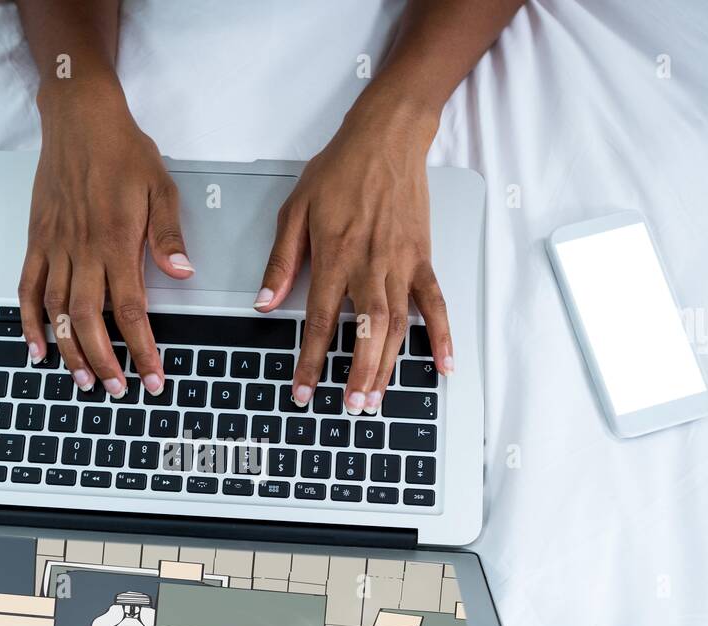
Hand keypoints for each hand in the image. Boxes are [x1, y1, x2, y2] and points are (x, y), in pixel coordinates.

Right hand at [18, 87, 192, 395]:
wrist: (79, 119)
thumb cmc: (123, 151)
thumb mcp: (161, 187)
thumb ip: (168, 235)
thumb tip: (183, 273)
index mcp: (118, 242)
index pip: (132, 310)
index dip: (142, 349)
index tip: (152, 377)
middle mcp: (84, 250)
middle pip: (90, 320)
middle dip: (104, 361)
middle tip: (117, 390)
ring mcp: (56, 247)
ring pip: (57, 311)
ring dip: (69, 350)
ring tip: (83, 379)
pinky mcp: (37, 241)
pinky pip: (27, 289)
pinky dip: (30, 322)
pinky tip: (38, 348)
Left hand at [254, 94, 451, 414]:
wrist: (386, 137)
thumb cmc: (339, 170)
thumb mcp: (295, 210)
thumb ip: (281, 261)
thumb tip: (264, 303)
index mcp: (333, 256)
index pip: (319, 320)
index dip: (310, 360)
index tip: (304, 390)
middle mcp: (368, 265)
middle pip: (365, 331)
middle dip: (358, 373)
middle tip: (352, 407)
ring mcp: (400, 264)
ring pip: (396, 325)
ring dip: (388, 365)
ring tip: (378, 399)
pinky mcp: (422, 258)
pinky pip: (434, 302)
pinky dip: (440, 335)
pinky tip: (443, 365)